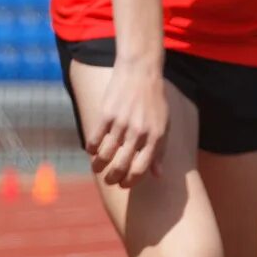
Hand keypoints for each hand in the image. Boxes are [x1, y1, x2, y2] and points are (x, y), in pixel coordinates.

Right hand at [89, 62, 169, 186]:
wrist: (141, 72)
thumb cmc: (154, 100)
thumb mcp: (164, 125)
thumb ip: (160, 151)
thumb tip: (157, 175)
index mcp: (154, 137)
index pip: (140, 169)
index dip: (130, 181)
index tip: (123, 185)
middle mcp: (138, 132)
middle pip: (121, 165)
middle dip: (112, 178)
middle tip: (109, 180)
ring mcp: (121, 123)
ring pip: (105, 154)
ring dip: (98, 166)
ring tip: (97, 168)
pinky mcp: (106, 114)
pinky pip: (95, 138)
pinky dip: (91, 148)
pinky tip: (91, 150)